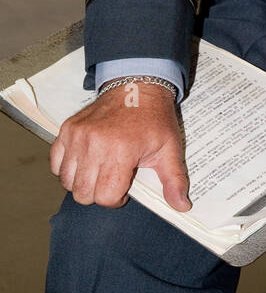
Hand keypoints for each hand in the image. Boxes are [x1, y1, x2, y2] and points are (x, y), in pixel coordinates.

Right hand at [49, 83, 190, 211]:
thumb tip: (181, 206)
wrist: (138, 86)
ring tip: (99, 171)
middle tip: (113, 180)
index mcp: (120, 151)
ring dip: (82, 183)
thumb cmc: (154, 118)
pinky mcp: (67, 129)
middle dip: (99, 194)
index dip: (117, 199)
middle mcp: (94, 144)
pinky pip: (56, 163)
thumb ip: (175, 180)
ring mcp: (77, 136)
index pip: (105, 197)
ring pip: (67, 181)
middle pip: (83, 193)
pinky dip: (66, 168)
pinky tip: (85, 163)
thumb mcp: (170, 149)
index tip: (125, 189)